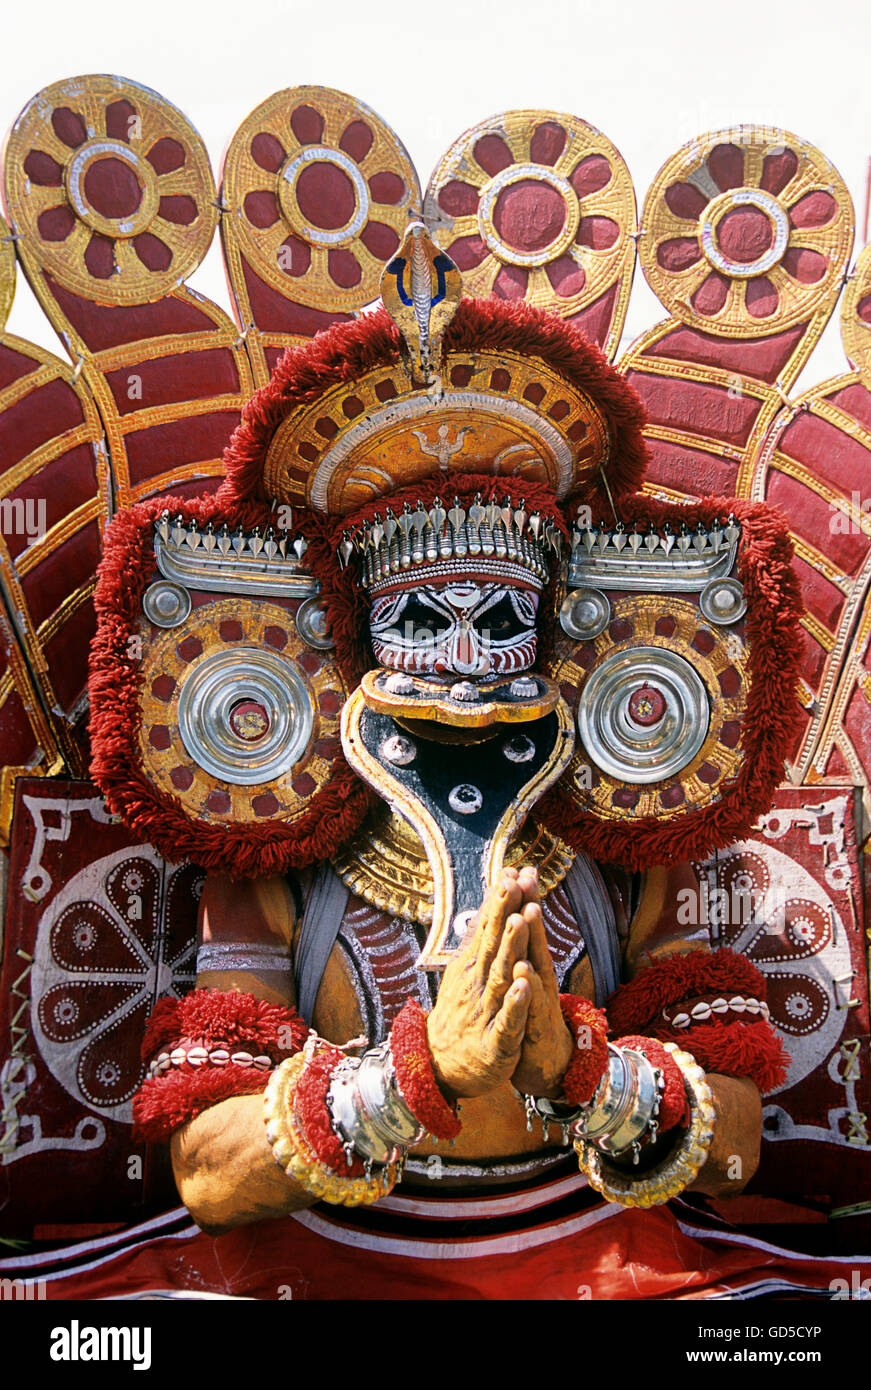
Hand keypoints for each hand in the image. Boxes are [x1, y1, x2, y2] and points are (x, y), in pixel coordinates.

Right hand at [426, 873, 532, 1100]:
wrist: (441, 1066)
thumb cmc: (461, 1012)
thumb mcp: (466, 971)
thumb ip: (480, 936)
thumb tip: (491, 898)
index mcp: (472, 966)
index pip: (487, 928)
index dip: (500, 901)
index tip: (511, 870)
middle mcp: (477, 984)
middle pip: (493, 945)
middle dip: (504, 913)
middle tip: (512, 883)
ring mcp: (486, 1012)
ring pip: (500, 977)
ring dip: (510, 949)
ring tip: (518, 921)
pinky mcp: (496, 1042)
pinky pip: (508, 1021)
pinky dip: (516, 1003)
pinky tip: (524, 985)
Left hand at [509, 867, 573, 1097]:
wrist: (545, 1064)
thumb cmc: (528, 1015)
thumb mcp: (523, 979)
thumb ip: (521, 948)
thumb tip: (516, 914)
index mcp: (529, 964)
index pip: (524, 927)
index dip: (521, 899)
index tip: (517, 866)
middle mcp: (538, 977)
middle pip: (534, 939)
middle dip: (530, 908)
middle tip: (528, 877)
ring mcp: (537, 1002)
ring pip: (534, 967)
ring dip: (531, 942)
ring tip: (527, 915)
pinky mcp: (533, 1028)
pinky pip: (528, 1007)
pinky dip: (526, 991)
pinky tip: (525, 974)